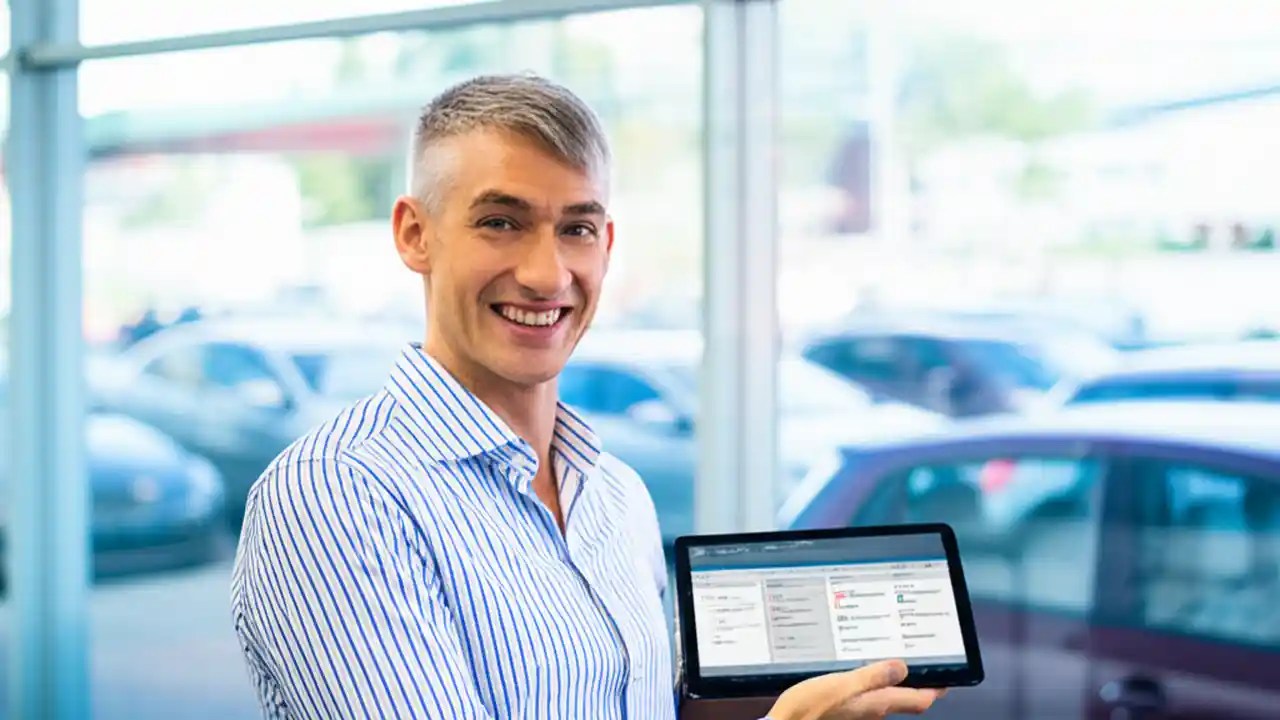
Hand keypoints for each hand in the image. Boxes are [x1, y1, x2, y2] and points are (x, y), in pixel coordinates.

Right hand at [765, 660, 945, 719]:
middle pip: (906, 699)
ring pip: (889, 697)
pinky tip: (867, 670)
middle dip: (920, 684)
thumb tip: (903, 666)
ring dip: (898, 682)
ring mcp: (859, 711)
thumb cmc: (810, 707)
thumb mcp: (842, 684)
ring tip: (900, 661)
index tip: (949, 675)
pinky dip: (876, 683)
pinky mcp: (845, 709)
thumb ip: (873, 675)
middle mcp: (873, 710)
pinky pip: (870, 696)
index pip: (919, 700)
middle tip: (929, 665)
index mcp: (877, 702)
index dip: (936, 688)